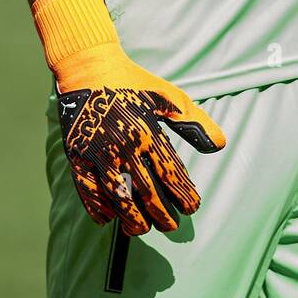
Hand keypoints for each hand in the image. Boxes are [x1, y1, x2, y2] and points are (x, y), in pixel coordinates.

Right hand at [55, 45, 225, 234]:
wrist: (88, 68)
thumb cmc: (132, 82)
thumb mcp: (168, 97)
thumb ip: (194, 122)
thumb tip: (219, 145)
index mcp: (148, 133)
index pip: (172, 175)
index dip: (184, 196)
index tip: (192, 207)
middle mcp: (124, 147)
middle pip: (147, 194)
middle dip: (162, 215)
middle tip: (171, 226)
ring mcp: (98, 154)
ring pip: (118, 200)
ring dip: (132, 220)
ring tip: (141, 229)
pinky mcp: (77, 156)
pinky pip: (88, 192)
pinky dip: (98, 209)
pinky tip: (109, 219)